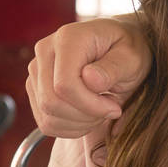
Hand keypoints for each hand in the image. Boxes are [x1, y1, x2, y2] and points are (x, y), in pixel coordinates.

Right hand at [26, 16, 150, 136]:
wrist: (118, 48)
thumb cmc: (127, 52)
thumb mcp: (132, 58)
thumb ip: (114, 68)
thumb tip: (89, 79)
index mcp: (68, 38)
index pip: (65, 85)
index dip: (90, 105)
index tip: (115, 108)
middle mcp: (45, 51)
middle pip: (51, 102)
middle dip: (85, 116)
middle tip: (110, 110)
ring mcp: (36, 70)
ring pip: (47, 116)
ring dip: (79, 124)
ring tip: (100, 110)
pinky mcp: (35, 88)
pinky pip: (46, 122)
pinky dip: (70, 128)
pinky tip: (88, 115)